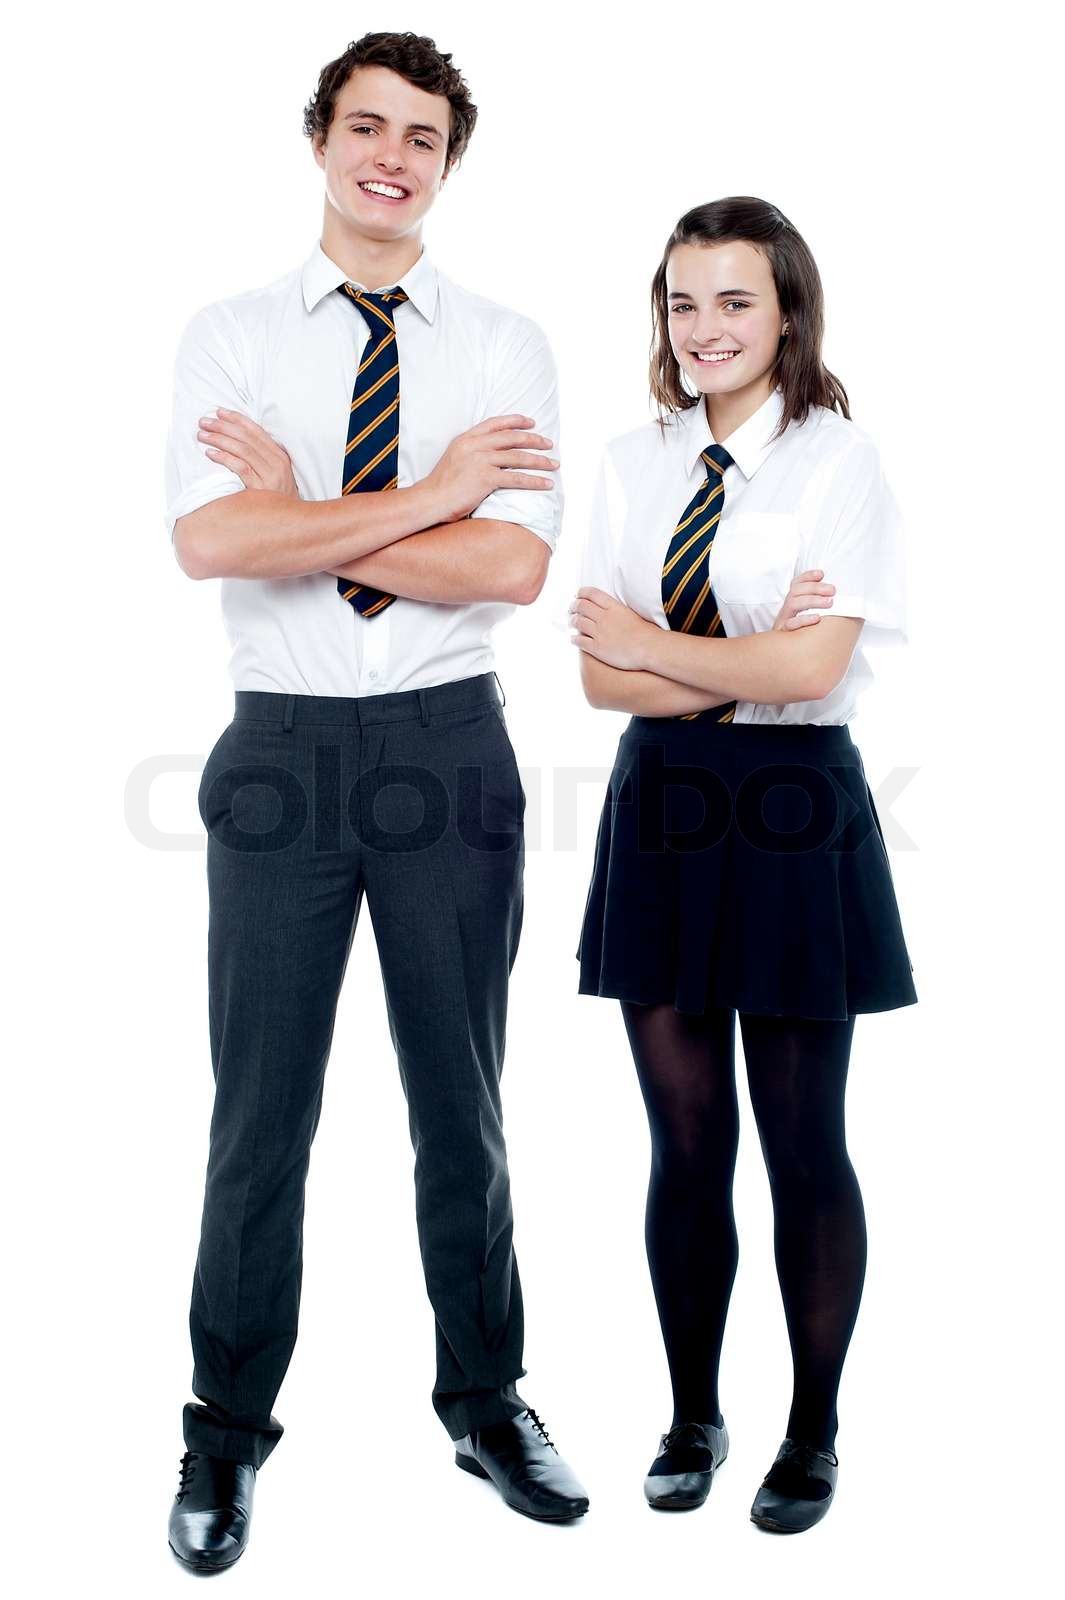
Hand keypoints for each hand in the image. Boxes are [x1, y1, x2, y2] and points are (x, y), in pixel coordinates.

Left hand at [196, 408, 299, 496]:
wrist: (289, 520)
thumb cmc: (278, 498)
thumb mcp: (276, 474)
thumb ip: (262, 458)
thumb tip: (238, 441)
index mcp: (279, 455)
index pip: (256, 430)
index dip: (236, 419)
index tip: (219, 412)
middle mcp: (276, 462)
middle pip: (246, 437)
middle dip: (223, 426)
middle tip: (204, 422)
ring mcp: (269, 475)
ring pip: (242, 449)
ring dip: (219, 439)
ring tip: (203, 436)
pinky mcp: (261, 488)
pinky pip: (240, 467)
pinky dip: (224, 458)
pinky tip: (211, 454)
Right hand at [422, 414, 558, 523]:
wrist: (430, 500)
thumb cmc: (441, 485)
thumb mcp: (454, 458)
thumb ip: (471, 452)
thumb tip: (489, 454)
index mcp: (466, 438)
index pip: (495, 424)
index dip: (515, 421)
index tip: (531, 422)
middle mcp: (474, 445)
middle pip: (512, 438)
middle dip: (534, 440)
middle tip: (549, 444)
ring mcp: (480, 461)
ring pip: (518, 457)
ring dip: (540, 461)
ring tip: (554, 464)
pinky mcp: (486, 478)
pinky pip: (516, 478)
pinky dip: (535, 481)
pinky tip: (547, 484)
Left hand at [568, 586, 659, 670]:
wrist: (650, 648)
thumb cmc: (646, 632)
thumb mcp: (630, 612)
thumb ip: (616, 609)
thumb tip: (608, 608)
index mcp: (613, 607)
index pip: (591, 593)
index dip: (581, 593)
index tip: (578, 595)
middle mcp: (604, 617)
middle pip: (580, 606)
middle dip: (573, 606)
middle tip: (571, 609)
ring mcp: (599, 633)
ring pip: (577, 622)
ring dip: (572, 621)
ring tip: (571, 622)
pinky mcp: (597, 648)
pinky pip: (579, 641)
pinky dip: (574, 638)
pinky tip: (574, 639)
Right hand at [773, 569, 834, 630]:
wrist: (786, 657)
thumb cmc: (803, 635)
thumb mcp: (807, 618)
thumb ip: (818, 607)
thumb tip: (838, 597)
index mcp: (793, 603)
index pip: (796, 584)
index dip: (808, 576)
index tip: (821, 574)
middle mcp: (787, 609)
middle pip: (796, 591)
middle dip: (815, 587)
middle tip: (832, 590)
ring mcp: (783, 621)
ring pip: (793, 603)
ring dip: (812, 600)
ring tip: (830, 603)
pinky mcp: (783, 634)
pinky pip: (790, 624)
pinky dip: (804, 620)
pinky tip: (817, 619)